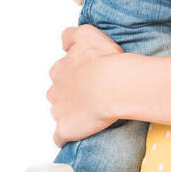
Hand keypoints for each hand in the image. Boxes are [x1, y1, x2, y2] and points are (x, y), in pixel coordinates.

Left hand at [47, 24, 122, 144]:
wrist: (114, 85)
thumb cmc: (105, 61)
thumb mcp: (88, 34)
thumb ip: (72, 35)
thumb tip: (64, 42)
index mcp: (61, 69)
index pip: (59, 72)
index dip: (71, 76)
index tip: (84, 78)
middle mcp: (56, 89)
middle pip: (56, 93)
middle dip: (68, 95)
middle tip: (88, 96)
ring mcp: (59, 111)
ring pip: (58, 113)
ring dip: (69, 114)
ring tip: (87, 115)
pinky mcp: (66, 129)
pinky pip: (60, 137)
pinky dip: (65, 136)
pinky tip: (76, 135)